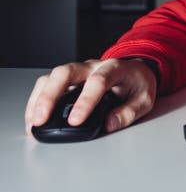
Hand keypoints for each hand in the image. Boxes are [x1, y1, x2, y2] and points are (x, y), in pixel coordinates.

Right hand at [25, 58, 157, 135]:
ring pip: (52, 76)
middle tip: (41, 119)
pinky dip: (37, 100)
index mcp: (115, 68)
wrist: (136, 71)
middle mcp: (92, 66)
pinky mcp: (68, 78)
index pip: (98, 81)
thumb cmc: (138, 85)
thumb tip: (109, 125)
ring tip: (33, 123)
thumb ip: (130, 112)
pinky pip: (47, 83)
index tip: (75, 121)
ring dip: (39, 98)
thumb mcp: (145, 99)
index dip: (85, 101)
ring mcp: (78, 70)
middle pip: (66, 72)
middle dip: (50, 95)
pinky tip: (33, 117)